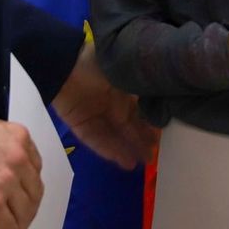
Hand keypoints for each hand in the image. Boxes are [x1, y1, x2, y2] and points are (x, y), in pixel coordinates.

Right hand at [0, 116, 42, 228]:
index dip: (30, 184)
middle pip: (33, 191)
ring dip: (20, 225)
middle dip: (28, 206)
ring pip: (24, 212)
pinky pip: (8, 227)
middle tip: (22, 215)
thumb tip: (3, 163)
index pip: (35, 168)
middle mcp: (17, 158)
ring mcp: (6, 181)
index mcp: (17, 138)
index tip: (26, 192)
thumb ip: (2, 145)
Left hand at [51, 44, 157, 168]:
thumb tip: (162, 100)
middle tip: (154, 156)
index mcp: (123, 87)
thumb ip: (142, 89)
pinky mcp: (80, 124)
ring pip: (114, 136)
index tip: (162, 136)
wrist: (66, 64)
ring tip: (142, 165)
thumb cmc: (99, 63)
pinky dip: (109, 150)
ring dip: (127, 150)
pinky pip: (97, 140)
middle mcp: (111, 103)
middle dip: (141, 141)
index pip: (140, 110)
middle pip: (128, 126)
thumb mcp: (127, 73)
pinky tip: (124, 162)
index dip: (150, 124)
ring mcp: (95, 114)